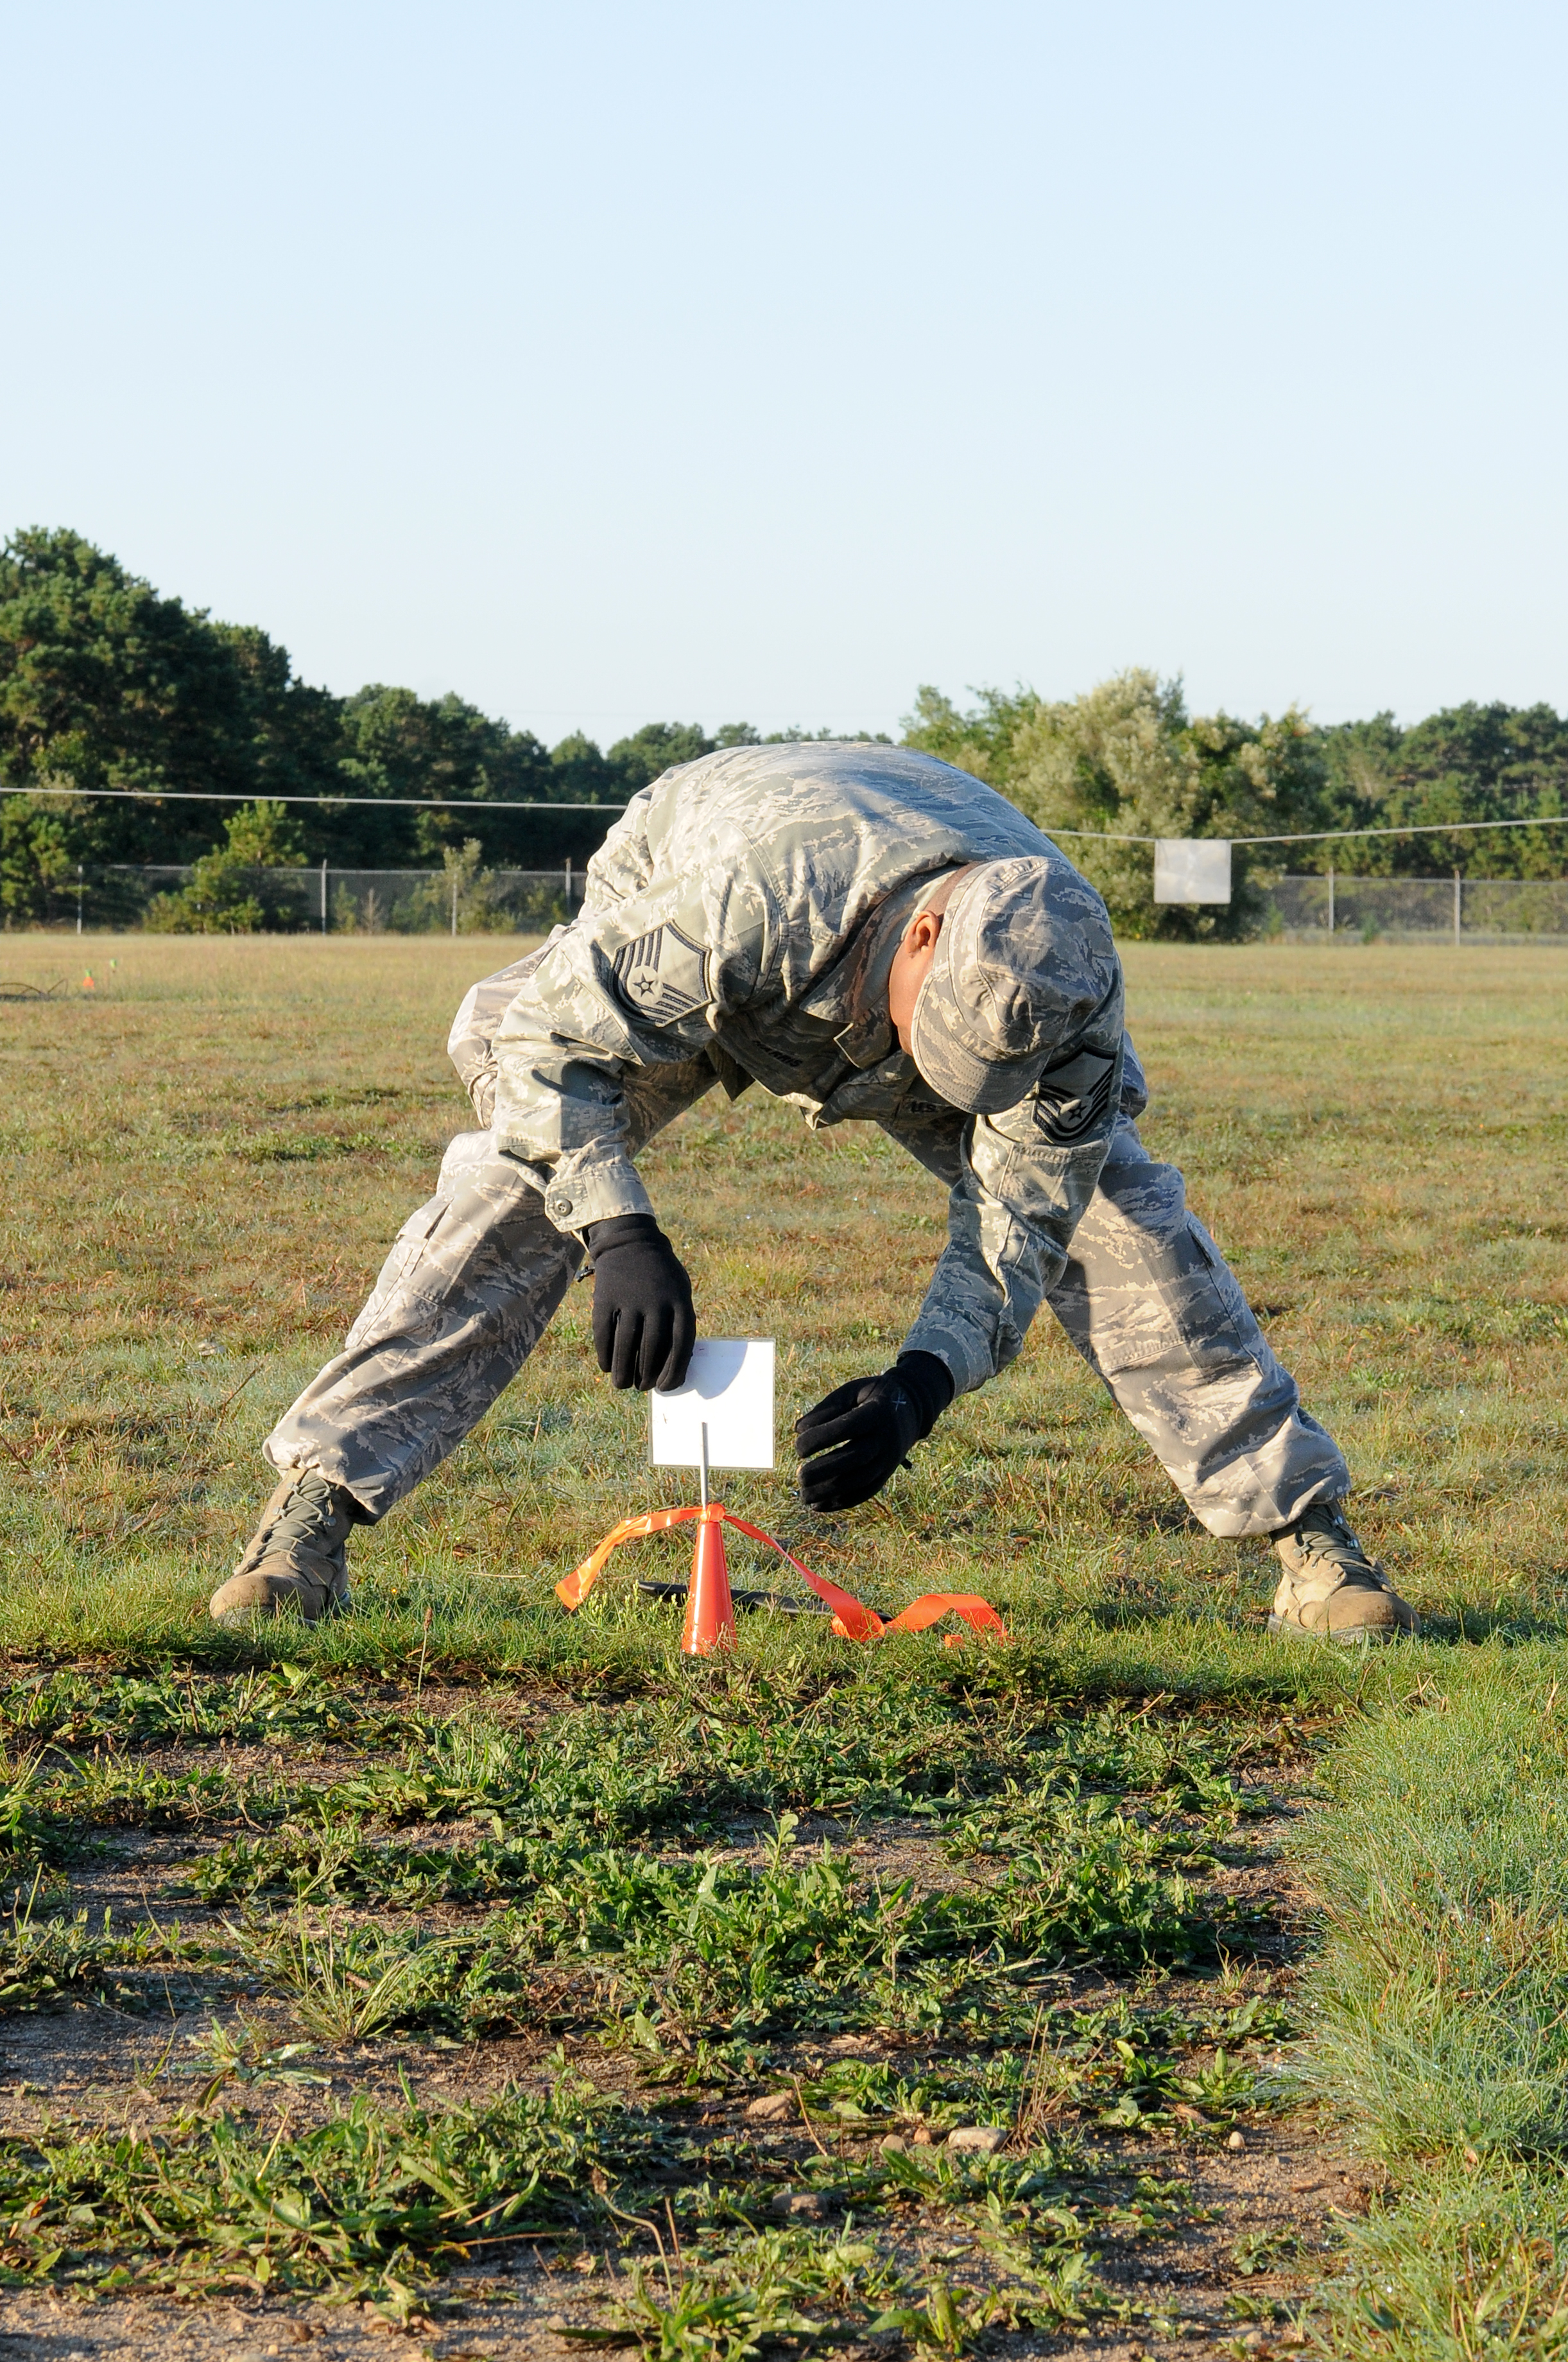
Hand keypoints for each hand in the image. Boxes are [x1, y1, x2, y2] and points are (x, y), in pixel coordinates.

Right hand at [586, 1215, 696, 1391]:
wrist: (631, 1242)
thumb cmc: (661, 1276)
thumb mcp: (680, 1291)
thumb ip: (680, 1322)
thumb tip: (676, 1365)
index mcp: (679, 1301)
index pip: (680, 1345)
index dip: (674, 1371)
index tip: (664, 1387)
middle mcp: (656, 1302)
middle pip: (652, 1349)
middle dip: (646, 1375)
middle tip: (642, 1387)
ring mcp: (629, 1299)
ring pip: (626, 1346)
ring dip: (623, 1371)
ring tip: (622, 1384)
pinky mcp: (605, 1298)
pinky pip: (604, 1334)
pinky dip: (604, 1354)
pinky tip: (606, 1367)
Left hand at [794, 1351, 953, 1510]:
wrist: (911, 1409)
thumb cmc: (872, 1397)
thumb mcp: (852, 1392)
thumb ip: (826, 1408)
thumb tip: (798, 1429)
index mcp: (877, 1413)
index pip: (847, 1427)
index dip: (821, 1438)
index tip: (798, 1448)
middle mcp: (886, 1438)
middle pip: (855, 1458)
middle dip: (825, 1470)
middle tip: (800, 1477)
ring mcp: (889, 1459)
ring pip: (861, 1480)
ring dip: (831, 1492)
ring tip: (804, 1496)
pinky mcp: (887, 1474)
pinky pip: (866, 1492)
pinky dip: (842, 1502)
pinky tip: (819, 1506)